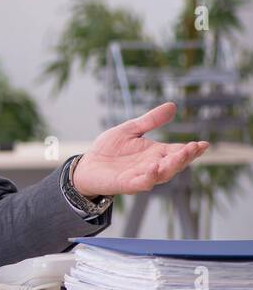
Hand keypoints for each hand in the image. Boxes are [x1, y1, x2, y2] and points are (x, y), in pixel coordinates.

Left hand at [71, 101, 208, 197]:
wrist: (86, 165)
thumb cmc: (109, 149)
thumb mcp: (130, 129)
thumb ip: (150, 120)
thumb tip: (172, 105)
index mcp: (156, 153)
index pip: (178, 151)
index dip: (191, 149)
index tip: (204, 144)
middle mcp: (152, 166)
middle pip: (174, 163)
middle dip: (185, 157)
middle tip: (195, 148)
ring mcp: (141, 176)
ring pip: (162, 174)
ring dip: (172, 166)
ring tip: (181, 155)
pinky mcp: (127, 184)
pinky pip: (142, 183)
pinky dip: (150, 177)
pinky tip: (154, 168)